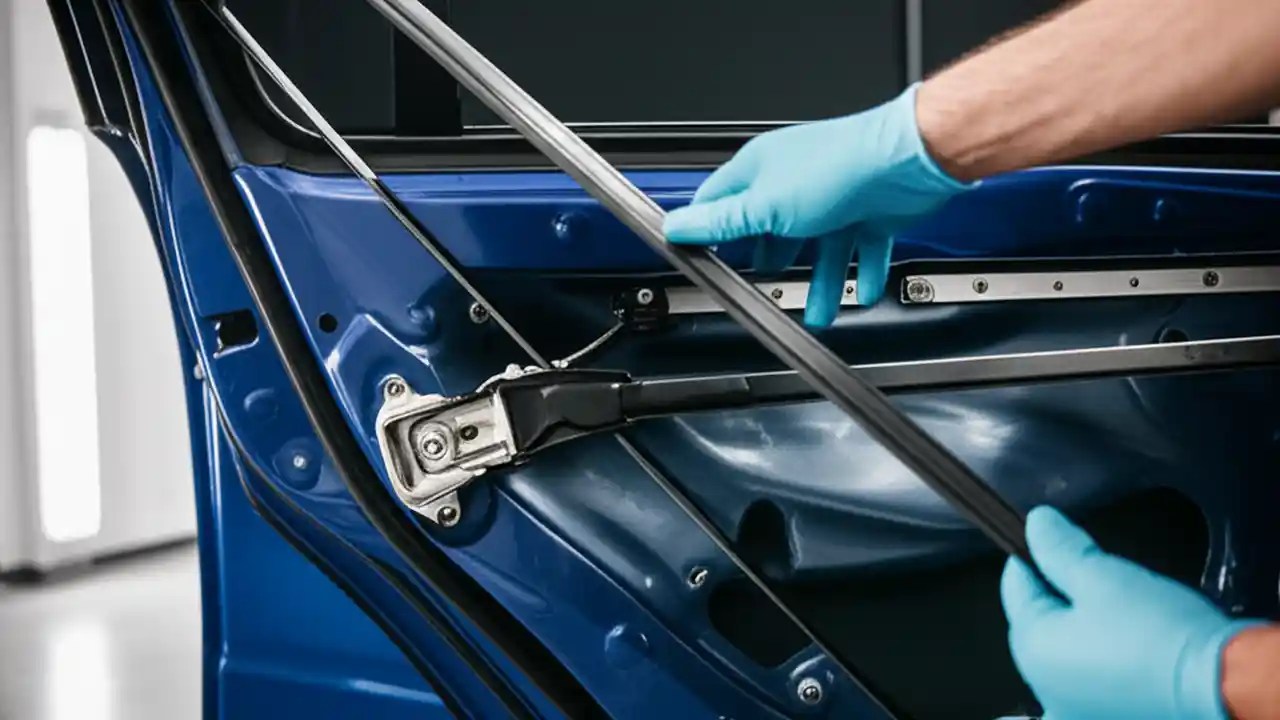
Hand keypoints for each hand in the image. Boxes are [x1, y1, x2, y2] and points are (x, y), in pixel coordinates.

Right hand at [662, 83, 968, 326]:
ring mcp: (835, 199)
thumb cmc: (840, 168)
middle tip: (761, 289)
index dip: (709, 232)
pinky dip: (862, 275)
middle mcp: (796, 183)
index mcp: (762, 171)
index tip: (702, 258)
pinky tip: (861, 293)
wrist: (907, 161)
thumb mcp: (764, 205)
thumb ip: (722, 221)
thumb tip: (677, 226)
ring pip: (820, 250)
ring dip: (821, 285)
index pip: (720, 203)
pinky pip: (862, 251)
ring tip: (819, 314)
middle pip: (772, 232)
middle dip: (770, 264)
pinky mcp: (870, 213)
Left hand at [1002, 507, 1257, 719]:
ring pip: (1063, 652)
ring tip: (1116, 609)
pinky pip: (1087, 682)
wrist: (1220, 684)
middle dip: (1059, 594)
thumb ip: (1060, 548)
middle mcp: (1044, 688)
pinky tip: (1116, 651)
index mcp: (1031, 650)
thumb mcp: (1101, 575)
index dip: (1032, 556)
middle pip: (1039, 622)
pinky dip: (1094, 663)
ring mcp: (1074, 709)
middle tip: (1095, 574)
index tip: (1049, 538)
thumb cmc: (1159, 633)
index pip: (1016, 588)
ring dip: (1079, 628)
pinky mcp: (1107, 717)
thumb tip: (1036, 525)